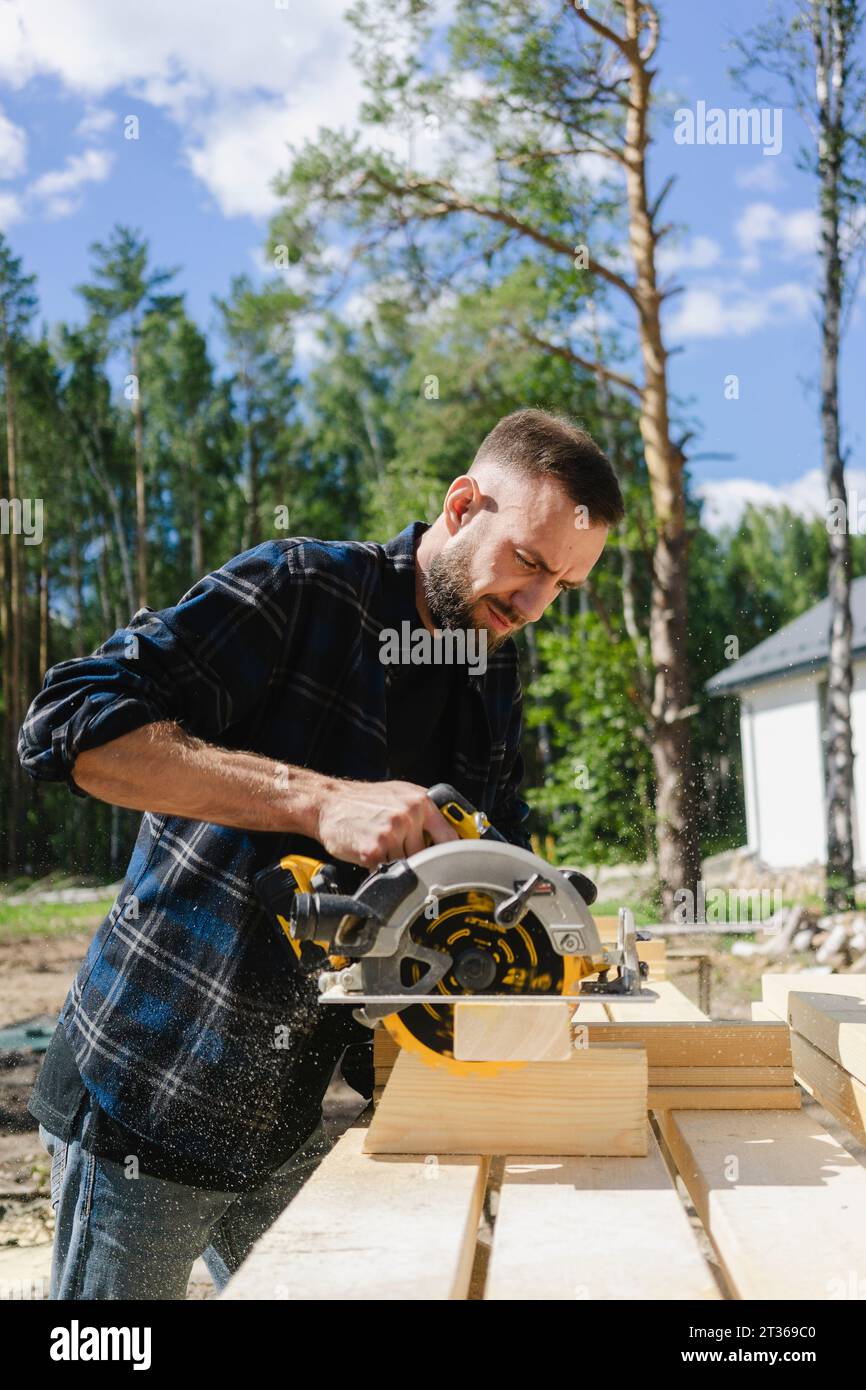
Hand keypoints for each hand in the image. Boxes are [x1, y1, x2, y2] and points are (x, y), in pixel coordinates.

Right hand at [315, 779, 459, 868]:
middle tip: (396, 846)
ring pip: (405, 864)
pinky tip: (368, 850)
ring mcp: (391, 834)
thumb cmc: (363, 801)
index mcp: (419, 802)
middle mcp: (408, 816)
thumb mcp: (399, 794)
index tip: (456, 864)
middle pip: (425, 855)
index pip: (449, 836)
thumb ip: (424, 811)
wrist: (328, 803)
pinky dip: (378, 866)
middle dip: (412, 856)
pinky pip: (385, 870)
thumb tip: (450, 832)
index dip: (453, 854)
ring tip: (380, 844)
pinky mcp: (373, 851)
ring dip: (393, 861)